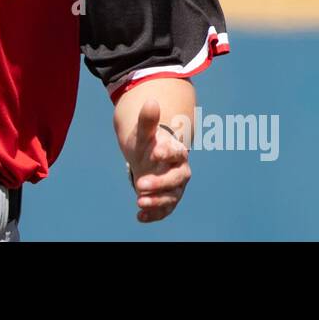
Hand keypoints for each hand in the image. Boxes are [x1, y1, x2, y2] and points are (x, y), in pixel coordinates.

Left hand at [123, 98, 190, 222]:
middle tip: (139, 185)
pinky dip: (153, 215)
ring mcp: (175, 188)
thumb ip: (147, 121)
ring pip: (171, 197)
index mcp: (176, 151)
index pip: (176, 152)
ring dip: (156, 201)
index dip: (167, 152)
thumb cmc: (149, 144)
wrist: (148, 160)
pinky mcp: (168, 201)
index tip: (155, 152)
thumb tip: (150, 101)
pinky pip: (164, 210)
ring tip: (138, 202)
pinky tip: (139, 217)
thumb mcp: (144, 133)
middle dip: (160, 183)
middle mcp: (180, 171)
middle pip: (176, 178)